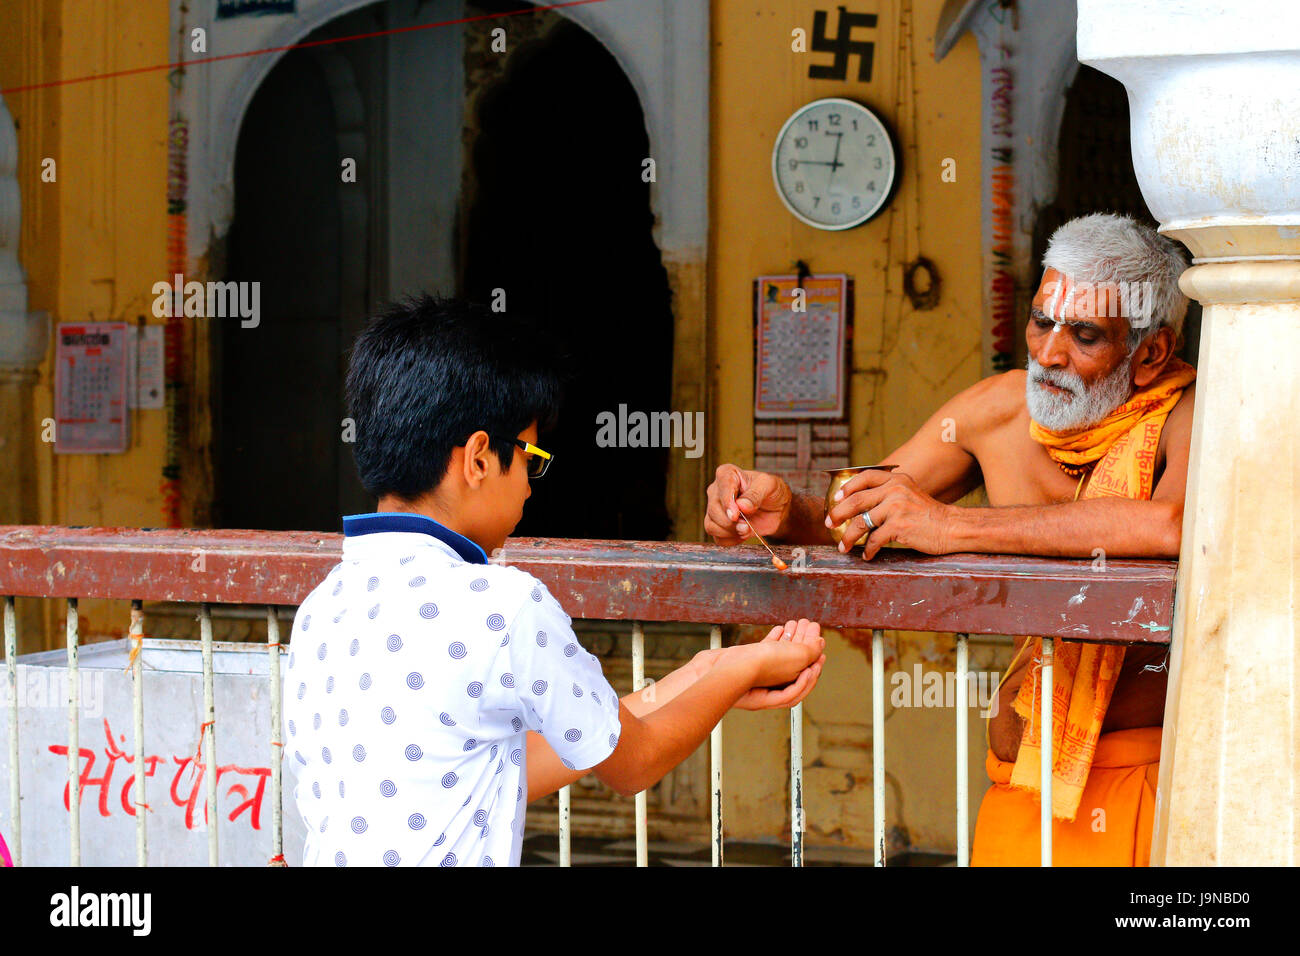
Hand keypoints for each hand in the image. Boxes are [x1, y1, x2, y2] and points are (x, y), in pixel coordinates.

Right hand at [705, 464, 792, 545]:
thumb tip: (742, 506)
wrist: (775, 507)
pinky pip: (717, 538)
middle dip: (730, 522)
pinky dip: (731, 540)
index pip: (722, 486)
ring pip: (711, 525)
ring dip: (730, 532)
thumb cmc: (770, 491)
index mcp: (727, 474)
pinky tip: (742, 535)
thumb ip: (756, 494)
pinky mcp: (718, 525)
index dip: (727, 503)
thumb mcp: (769, 486)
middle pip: (713, 510)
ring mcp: (715, 509)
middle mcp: (717, 491)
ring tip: (746, 530)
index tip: (735, 515)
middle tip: (747, 525)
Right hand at [733, 619, 824, 709]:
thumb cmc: (759, 668)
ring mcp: (759, 672)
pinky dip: (775, 639)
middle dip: (805, 644)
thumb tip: (820, 644)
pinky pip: (765, 649)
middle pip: (795, 663)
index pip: (807, 677)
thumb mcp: (797, 659)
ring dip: (791, 638)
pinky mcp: (747, 661)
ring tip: (798, 623)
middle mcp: (772, 684)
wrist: (725, 666)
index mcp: (785, 690)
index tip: (821, 647)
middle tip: (811, 628)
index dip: (816, 661)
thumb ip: (811, 652)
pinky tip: (780, 629)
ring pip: (780, 654)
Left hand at [824, 469, 954, 559]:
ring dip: (849, 537)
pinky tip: (868, 555)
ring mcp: (896, 507)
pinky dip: (868, 550)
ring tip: (843, 546)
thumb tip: (861, 505)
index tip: (836, 499)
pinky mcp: (899, 525)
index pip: (866, 476)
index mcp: (896, 479)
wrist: (951, 527)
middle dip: (839, 513)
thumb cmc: (929, 515)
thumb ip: (889, 494)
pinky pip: (874, 539)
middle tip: (830, 523)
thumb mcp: (909, 494)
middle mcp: (895, 489)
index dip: (847, 487)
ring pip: (862, 522)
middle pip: (856, 500)